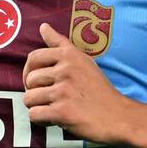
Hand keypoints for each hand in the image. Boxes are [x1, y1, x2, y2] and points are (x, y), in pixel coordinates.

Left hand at [22, 23, 132, 143]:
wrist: (118, 116)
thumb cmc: (98, 89)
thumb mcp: (83, 60)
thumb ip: (60, 43)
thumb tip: (43, 26)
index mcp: (69, 55)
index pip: (33, 58)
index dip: (30, 71)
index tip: (38, 81)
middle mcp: (66, 70)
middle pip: (29, 80)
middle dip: (35, 91)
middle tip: (50, 98)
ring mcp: (64, 91)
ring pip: (29, 98)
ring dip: (37, 106)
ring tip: (53, 108)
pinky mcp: (62, 112)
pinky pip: (34, 114)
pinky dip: (41, 120)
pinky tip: (54, 119)